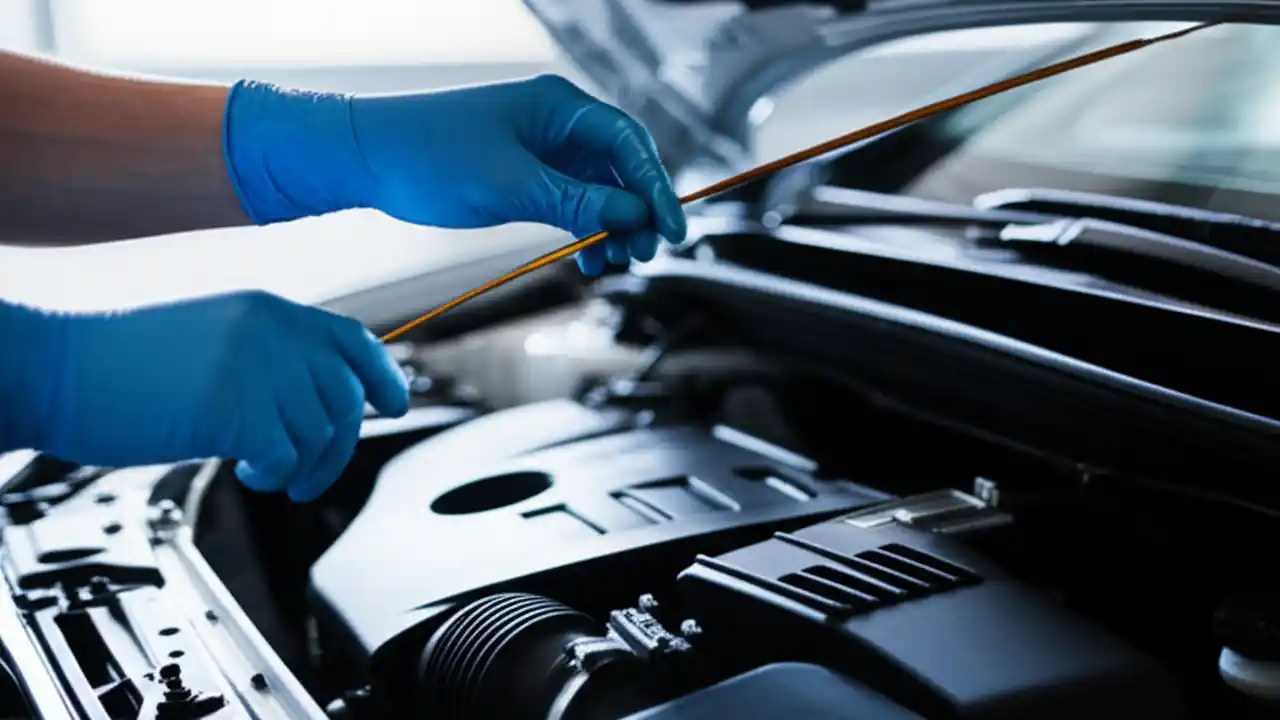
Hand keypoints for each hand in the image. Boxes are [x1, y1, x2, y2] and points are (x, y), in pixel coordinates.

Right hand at [0, 292, 407, 500]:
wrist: (56, 366)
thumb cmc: (121, 361)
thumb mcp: (212, 337)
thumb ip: (268, 356)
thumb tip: (317, 399)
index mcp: (268, 310)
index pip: (353, 340)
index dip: (384, 376)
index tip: (393, 403)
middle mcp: (272, 333)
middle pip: (345, 397)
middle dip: (338, 445)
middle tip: (309, 473)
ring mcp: (255, 369)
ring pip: (321, 432)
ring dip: (304, 467)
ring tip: (270, 474)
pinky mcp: (231, 410)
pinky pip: (286, 455)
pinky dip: (276, 475)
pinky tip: (245, 471)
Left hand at [223, 75, 686, 275]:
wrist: (367, 159)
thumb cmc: (431, 158)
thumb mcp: (511, 185)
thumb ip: (578, 201)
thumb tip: (635, 214)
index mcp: (560, 108)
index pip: (629, 145)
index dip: (657, 189)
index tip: (672, 233)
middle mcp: (559, 125)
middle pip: (623, 168)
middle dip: (638, 213)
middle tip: (640, 256)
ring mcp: (543, 150)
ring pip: (601, 190)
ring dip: (614, 227)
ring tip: (610, 263)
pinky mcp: (526, 175)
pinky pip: (574, 202)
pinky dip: (586, 229)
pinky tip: (587, 257)